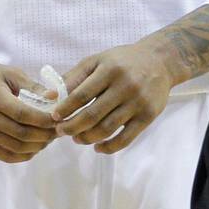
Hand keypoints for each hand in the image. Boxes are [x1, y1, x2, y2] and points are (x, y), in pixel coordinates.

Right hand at [0, 55, 58, 164]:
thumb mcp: (9, 73)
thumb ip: (32, 86)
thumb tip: (55, 97)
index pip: (22, 114)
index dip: (43, 120)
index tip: (59, 118)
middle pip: (20, 133)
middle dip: (44, 135)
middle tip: (58, 130)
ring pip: (15, 147)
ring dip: (37, 146)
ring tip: (49, 138)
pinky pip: (4, 155)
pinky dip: (23, 154)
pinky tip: (34, 147)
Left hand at [52, 38, 175, 153]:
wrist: (159, 61)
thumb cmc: (122, 61)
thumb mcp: (97, 60)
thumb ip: (74, 77)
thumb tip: (49, 96)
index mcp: (109, 70)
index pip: (82, 94)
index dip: (65, 109)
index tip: (54, 117)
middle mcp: (124, 86)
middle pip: (93, 115)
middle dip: (72, 127)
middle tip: (61, 132)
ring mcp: (137, 102)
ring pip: (107, 129)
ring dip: (87, 138)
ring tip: (77, 139)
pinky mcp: (148, 116)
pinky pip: (126, 139)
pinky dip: (109, 147)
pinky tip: (97, 147)